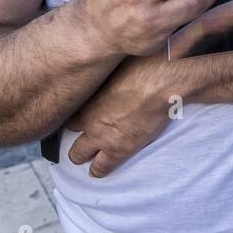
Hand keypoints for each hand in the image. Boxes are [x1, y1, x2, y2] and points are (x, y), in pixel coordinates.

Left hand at [64, 56, 171, 176]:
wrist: (164, 84)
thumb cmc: (146, 67)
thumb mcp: (119, 65)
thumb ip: (108, 73)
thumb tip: (107, 62)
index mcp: (88, 100)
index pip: (68, 117)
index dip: (76, 120)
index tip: (82, 120)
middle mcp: (89, 121)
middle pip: (68, 135)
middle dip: (76, 140)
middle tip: (86, 139)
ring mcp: (102, 138)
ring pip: (77, 156)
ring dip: (85, 155)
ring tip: (92, 155)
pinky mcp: (119, 150)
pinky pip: (100, 169)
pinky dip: (99, 169)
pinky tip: (101, 168)